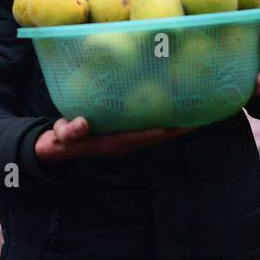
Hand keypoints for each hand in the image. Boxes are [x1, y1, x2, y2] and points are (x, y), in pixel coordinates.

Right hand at [35, 116, 191, 161]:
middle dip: (177, 129)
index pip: (139, 136)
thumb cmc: (61, 141)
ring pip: (157, 132)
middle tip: (200, 118)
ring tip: (198, 115)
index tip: (175, 125)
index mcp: (111, 143)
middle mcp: (124, 142)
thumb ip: (70, 132)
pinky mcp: (126, 134)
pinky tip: (177, 110)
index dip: (157, 131)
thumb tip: (83, 124)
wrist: (59, 149)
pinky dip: (165, 121)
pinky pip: (150, 127)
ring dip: (176, 127)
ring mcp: (127, 139)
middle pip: (156, 136)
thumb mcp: (61, 137)